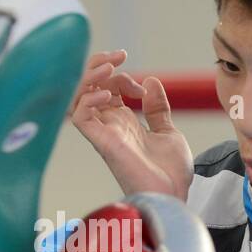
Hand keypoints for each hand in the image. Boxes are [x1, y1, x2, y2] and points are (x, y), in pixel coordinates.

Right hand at [70, 49, 193, 200]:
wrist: (174, 196)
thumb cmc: (170, 173)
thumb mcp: (168, 132)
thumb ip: (157, 109)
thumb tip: (151, 81)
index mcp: (123, 122)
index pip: (105, 88)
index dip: (119, 76)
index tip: (142, 86)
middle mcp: (109, 126)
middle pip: (87, 88)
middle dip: (99, 65)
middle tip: (119, 56)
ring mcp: (104, 133)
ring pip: (77, 98)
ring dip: (90, 77)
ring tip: (109, 68)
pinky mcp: (103, 143)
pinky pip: (81, 118)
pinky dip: (89, 100)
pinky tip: (109, 95)